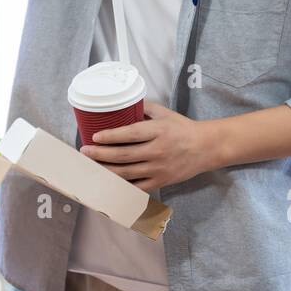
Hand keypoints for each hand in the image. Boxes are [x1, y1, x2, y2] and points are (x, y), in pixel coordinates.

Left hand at [79, 102, 213, 192]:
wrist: (206, 148)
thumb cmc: (182, 128)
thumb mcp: (165, 113)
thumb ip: (144, 108)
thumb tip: (122, 104)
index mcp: (158, 131)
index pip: (130, 134)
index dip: (110, 136)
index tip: (94, 136)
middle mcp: (158, 150)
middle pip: (123, 155)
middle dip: (100, 154)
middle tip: (85, 152)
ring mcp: (159, 168)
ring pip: (127, 173)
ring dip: (106, 170)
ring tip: (91, 166)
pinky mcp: (161, 181)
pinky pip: (137, 186)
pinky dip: (121, 185)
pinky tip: (108, 181)